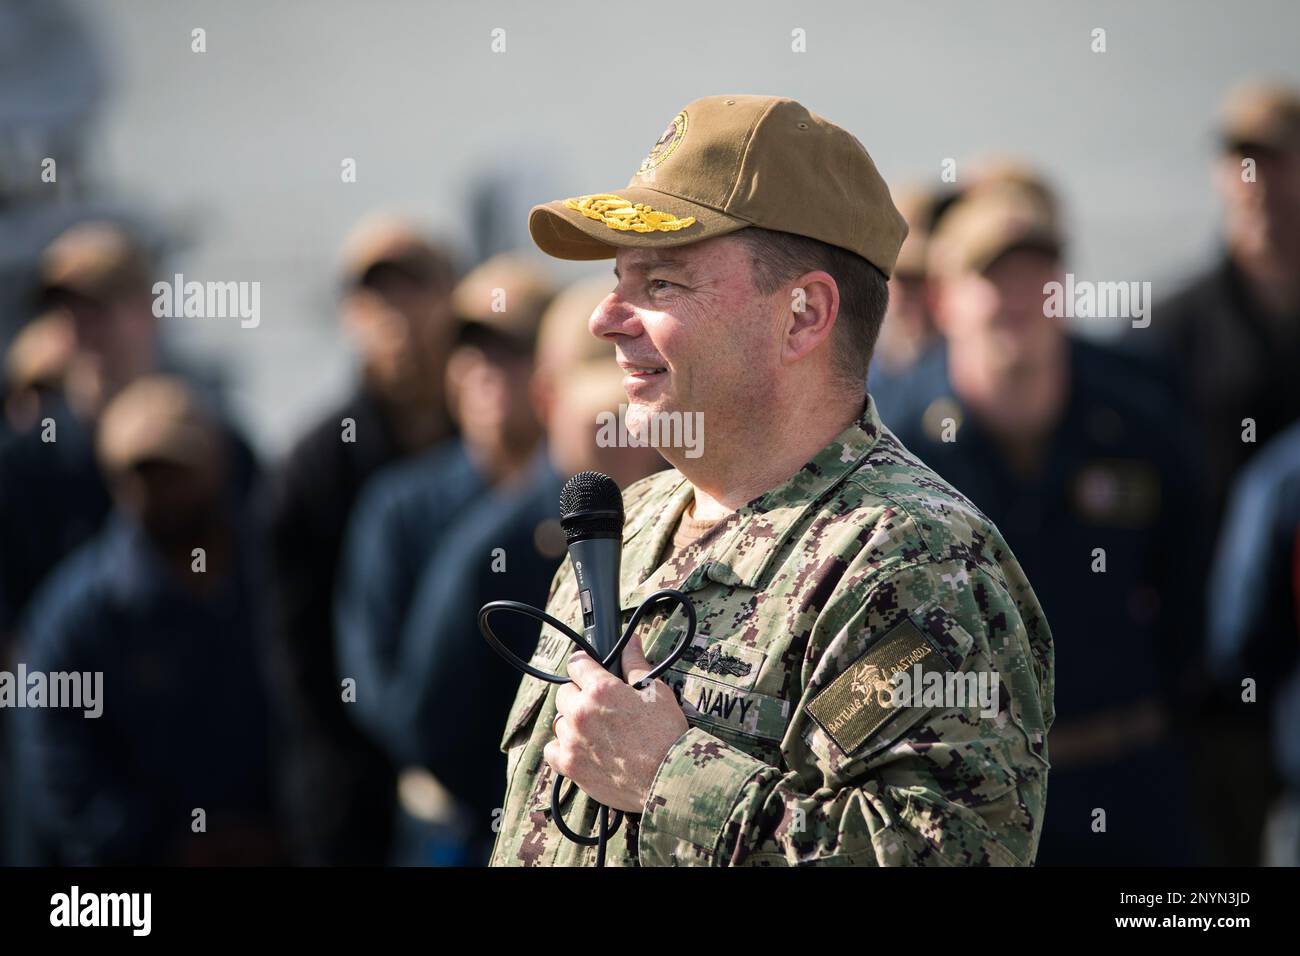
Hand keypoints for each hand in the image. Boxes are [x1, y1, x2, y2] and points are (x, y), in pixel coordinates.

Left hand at [544, 637, 689, 812]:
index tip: (589, 670)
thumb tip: (631, 642)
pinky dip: (562, 748)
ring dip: (573, 722)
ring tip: (596, 730)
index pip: (576, 663)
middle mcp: (581, 713)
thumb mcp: (657, 692)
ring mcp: (573, 741)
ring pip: (559, 721)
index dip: (585, 664)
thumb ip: (636, 665)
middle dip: (579, 694)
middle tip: (600, 705)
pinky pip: (551, 750)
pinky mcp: (571, 767)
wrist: (668, 779)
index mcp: (601, 690)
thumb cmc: (666, 735)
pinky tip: (580, 748)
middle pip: (564, 692)